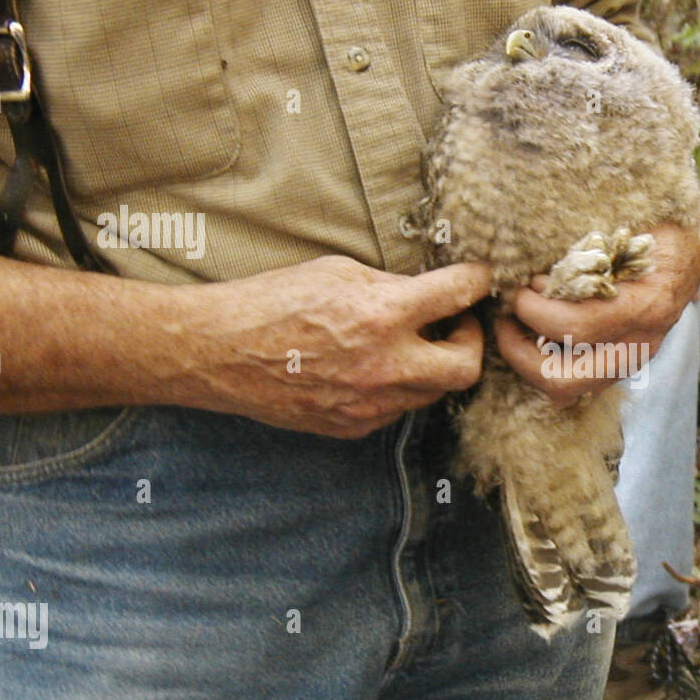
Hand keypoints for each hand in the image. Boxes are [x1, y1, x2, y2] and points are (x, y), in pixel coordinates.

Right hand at [182, 256, 492, 437]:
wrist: (218, 352)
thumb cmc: (272, 301)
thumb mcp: (338, 272)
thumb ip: (391, 286)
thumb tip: (428, 293)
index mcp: (382, 316)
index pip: (458, 296)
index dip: (478, 282)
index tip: (481, 279)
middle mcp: (383, 367)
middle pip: (467, 369)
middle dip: (471, 343)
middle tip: (456, 324)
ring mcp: (369, 405)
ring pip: (431, 393)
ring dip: (433, 367)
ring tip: (411, 344)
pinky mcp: (351, 427)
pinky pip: (395, 410)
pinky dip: (398, 388)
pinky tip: (376, 368)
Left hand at [494, 206, 699, 405]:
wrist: (692, 245)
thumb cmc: (659, 222)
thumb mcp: (636, 213)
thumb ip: (593, 231)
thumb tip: (539, 237)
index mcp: (647, 304)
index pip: (577, 327)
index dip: (537, 309)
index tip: (523, 285)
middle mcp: (640, 343)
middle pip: (565, 380)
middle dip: (520, 353)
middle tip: (504, 318)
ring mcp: (631, 360)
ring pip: (567, 391)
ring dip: (528, 362)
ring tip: (513, 326)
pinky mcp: (620, 364)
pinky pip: (574, 384)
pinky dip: (545, 363)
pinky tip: (533, 333)